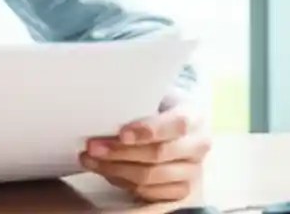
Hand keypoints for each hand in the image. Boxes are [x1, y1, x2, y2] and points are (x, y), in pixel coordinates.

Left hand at [79, 95, 211, 201]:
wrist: (173, 125)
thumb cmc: (159, 107)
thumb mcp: (154, 95)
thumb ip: (138, 101)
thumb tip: (105, 103)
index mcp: (194, 116)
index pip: (176, 124)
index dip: (148, 130)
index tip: (122, 134)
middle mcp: (198, 146)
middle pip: (158, 154)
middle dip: (120, 152)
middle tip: (93, 147)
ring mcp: (191, 171)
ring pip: (150, 177)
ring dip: (115, 169)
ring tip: (91, 160)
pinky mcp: (180, 190)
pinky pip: (148, 193)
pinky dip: (123, 183)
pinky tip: (106, 171)